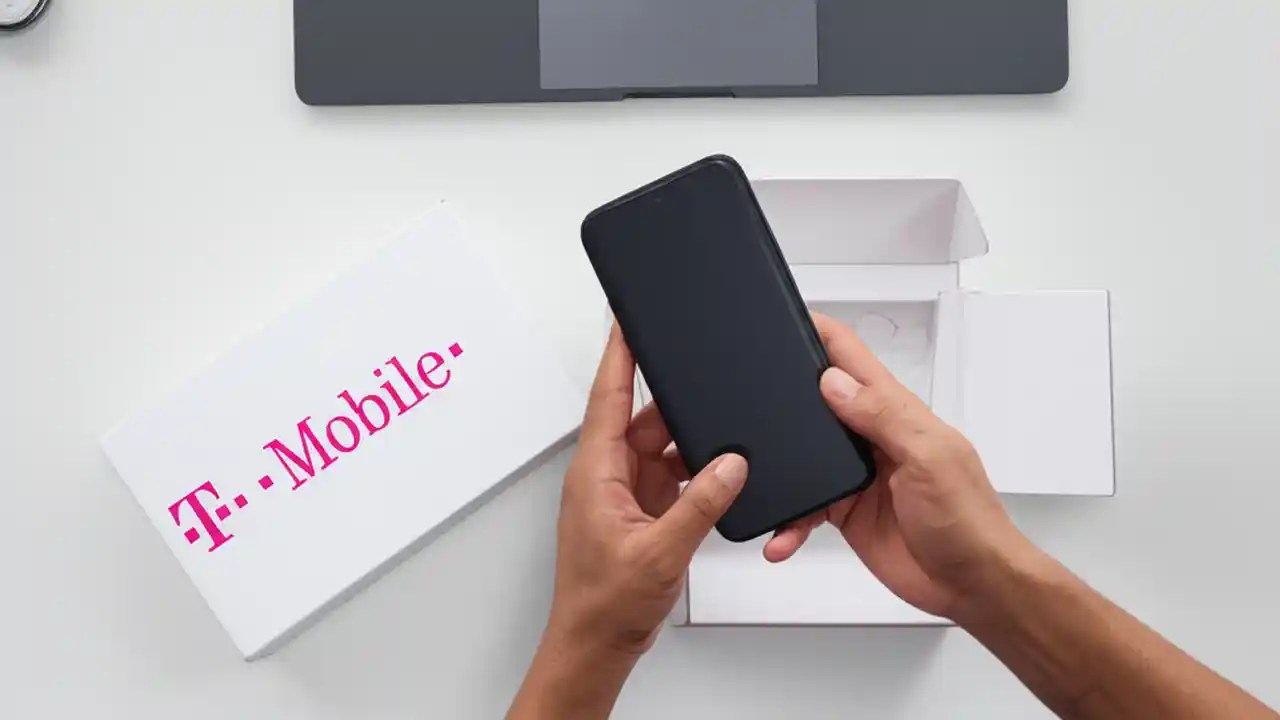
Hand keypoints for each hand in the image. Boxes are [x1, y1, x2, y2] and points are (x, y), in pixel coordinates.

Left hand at [510, 326, 747, 718]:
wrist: (596, 645)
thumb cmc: (602, 604)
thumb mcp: (659, 552)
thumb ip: (699, 505)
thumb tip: (729, 465)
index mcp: (595, 472)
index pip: (606, 395)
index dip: (619, 353)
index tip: (627, 315)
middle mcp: (607, 475)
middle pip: (643, 417)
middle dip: (675, 401)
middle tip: (706, 380)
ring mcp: (625, 492)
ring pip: (661, 446)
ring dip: (690, 444)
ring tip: (721, 437)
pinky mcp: (642, 510)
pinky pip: (671, 474)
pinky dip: (696, 472)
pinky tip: (717, 475)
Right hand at [764, 314, 1035, 618]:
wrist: (972, 585)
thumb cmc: (968, 520)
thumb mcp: (929, 458)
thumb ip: (883, 416)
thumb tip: (833, 382)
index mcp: (896, 412)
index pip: (852, 357)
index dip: (821, 332)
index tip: (785, 318)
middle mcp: (873, 436)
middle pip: (818, 401)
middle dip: (783, 397)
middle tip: (745, 397)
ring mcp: (858, 474)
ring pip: (803, 456)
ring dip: (779, 468)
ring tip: (755, 479)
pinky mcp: (846, 511)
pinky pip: (805, 508)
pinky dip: (789, 522)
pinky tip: (781, 536)